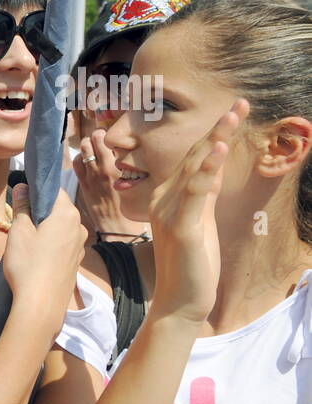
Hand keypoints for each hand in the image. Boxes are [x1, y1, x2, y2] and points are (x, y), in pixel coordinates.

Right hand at [1, 182, 86, 338]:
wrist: (41, 304)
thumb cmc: (27, 264)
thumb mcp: (19, 231)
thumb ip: (22, 205)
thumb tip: (23, 187)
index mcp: (67, 214)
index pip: (54, 189)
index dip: (37, 189)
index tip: (22, 197)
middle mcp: (80, 226)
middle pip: (59, 209)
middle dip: (41, 211)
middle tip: (20, 221)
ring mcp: (80, 246)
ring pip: (61, 227)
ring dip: (46, 229)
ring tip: (27, 242)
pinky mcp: (76, 262)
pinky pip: (63, 244)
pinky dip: (51, 244)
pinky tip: (37, 257)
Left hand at [74, 129, 141, 237]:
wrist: (118, 226)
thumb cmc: (131, 205)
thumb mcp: (137, 181)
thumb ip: (128, 165)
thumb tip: (123, 151)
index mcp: (119, 166)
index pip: (108, 139)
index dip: (106, 134)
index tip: (109, 136)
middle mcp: (104, 168)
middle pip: (94, 139)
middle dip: (95, 136)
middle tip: (99, 139)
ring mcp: (92, 175)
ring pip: (83, 149)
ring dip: (86, 145)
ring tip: (91, 148)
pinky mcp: (84, 184)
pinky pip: (76, 164)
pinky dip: (79, 158)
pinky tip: (84, 161)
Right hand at [148, 101, 247, 324]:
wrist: (180, 301)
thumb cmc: (191, 265)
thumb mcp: (200, 222)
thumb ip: (202, 194)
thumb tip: (211, 166)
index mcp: (166, 197)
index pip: (193, 158)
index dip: (213, 133)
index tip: (234, 110)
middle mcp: (162, 199)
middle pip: (194, 156)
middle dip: (218, 128)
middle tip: (241, 103)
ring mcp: (170, 212)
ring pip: (195, 168)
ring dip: (215, 139)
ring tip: (233, 115)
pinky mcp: (182, 227)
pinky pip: (195, 192)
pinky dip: (206, 168)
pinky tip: (218, 149)